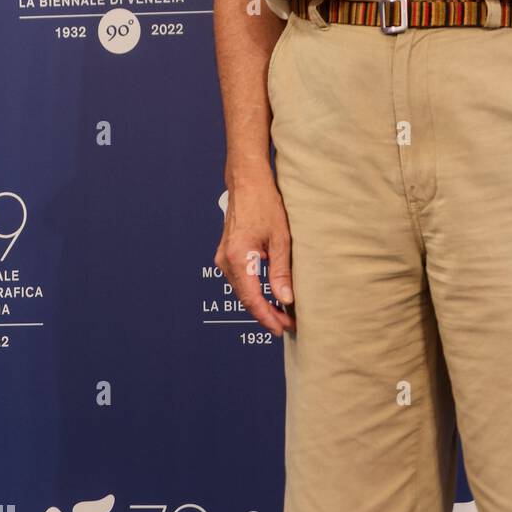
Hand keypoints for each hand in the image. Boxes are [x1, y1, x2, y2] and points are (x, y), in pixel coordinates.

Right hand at [214, 174, 295, 335]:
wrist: (247, 182)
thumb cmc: (265, 204)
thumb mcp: (280, 239)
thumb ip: (281, 272)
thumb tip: (286, 299)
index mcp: (238, 258)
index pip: (253, 299)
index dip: (268, 317)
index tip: (283, 328)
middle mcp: (226, 261)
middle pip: (245, 298)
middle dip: (266, 314)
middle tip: (288, 324)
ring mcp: (223, 257)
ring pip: (242, 290)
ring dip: (260, 303)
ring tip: (282, 312)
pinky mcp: (226, 253)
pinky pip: (240, 279)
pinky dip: (253, 290)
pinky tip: (268, 294)